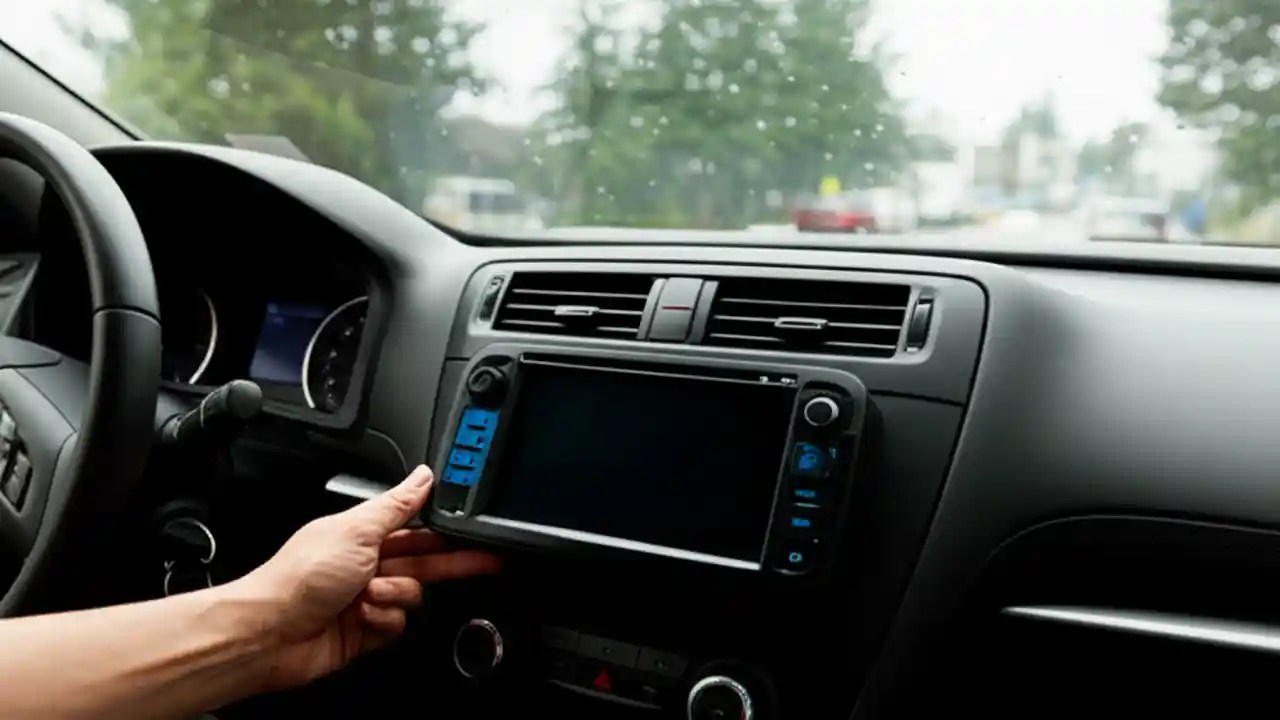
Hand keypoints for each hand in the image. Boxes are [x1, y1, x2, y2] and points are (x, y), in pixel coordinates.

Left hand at [237, 465, 500, 688]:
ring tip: (370, 595)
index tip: (476, 529)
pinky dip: (384, 621)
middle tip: (487, 560)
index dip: (448, 526)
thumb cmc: (299, 577)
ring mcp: (367, 598)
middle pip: (426, 559)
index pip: (418, 524)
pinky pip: (398, 624)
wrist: (269, 633)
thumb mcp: (355, 528)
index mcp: (364, 533)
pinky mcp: (366, 630)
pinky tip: (364, 617)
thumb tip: (423, 475)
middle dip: (453, 560)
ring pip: (414, 594)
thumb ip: (396, 504)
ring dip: (396, 595)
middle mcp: (367, 563)